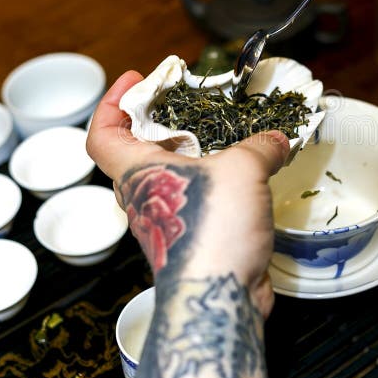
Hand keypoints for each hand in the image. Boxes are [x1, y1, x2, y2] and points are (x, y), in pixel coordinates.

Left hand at [86, 71, 289, 317]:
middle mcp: (145, 196)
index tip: (134, 82)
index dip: (111, 103)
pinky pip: (198, 200)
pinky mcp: (194, 237)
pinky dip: (216, 183)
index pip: (101, 134)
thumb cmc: (210, 230)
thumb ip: (260, 147)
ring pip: (172, 178)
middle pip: (137, 152)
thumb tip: (276, 140)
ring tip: (226, 136)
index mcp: (138, 171)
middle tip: (189, 105)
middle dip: (161, 124)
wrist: (217, 296)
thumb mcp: (241, 169)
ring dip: (194, 155)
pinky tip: (247, 176)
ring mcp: (168, 219)